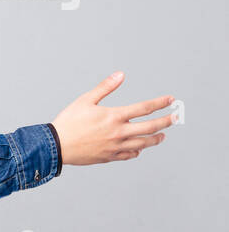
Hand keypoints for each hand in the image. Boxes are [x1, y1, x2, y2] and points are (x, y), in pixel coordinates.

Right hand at [51, 72, 174, 165]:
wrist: (56, 146)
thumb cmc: (68, 122)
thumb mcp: (85, 100)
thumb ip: (105, 87)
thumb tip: (120, 75)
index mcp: (114, 116)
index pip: (144, 108)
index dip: (160, 103)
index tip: (170, 100)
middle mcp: (119, 132)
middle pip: (150, 127)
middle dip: (166, 121)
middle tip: (175, 117)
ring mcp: (116, 146)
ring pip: (144, 143)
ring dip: (156, 139)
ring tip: (162, 136)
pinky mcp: (110, 156)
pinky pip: (130, 155)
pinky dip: (138, 151)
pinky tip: (139, 148)